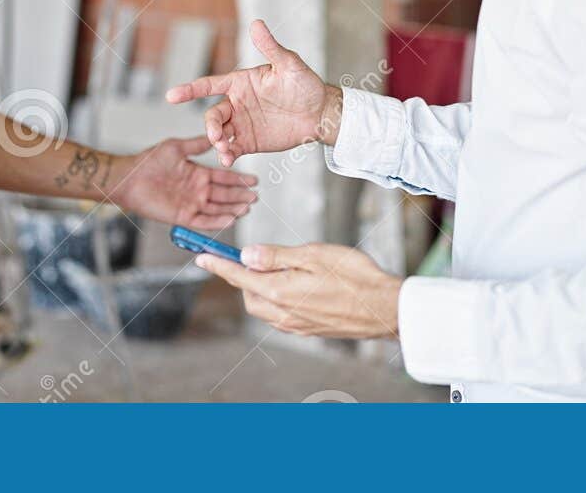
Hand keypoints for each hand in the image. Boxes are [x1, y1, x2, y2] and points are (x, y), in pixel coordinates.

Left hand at [109, 135, 258, 232]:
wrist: (129, 178)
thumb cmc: (148, 161)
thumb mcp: (176, 148)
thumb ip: (197, 145)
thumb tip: (215, 137)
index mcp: (197, 173)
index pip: (223, 177)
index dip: (239, 179)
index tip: (254, 180)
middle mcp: (197, 190)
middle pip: (224, 195)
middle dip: (240, 196)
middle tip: (256, 196)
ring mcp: (191, 204)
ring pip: (217, 209)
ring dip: (233, 209)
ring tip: (248, 208)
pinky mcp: (182, 216)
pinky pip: (203, 222)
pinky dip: (217, 222)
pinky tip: (231, 220)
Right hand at [165, 18, 339, 165]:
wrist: (319, 113)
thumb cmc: (305, 84)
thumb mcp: (288, 64)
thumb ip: (270, 47)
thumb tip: (257, 23)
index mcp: (240, 83)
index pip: (209, 85)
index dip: (189, 90)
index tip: (172, 96)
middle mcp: (237, 103)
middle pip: (213, 115)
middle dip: (210, 126)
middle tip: (217, 136)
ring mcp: (242, 124)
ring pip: (219, 134)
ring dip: (217, 142)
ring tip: (224, 150)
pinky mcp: (250, 142)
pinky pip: (232, 149)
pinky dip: (227, 156)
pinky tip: (228, 160)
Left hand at [195, 242, 401, 338]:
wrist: (384, 309)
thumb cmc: (355, 276)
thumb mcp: (313, 255)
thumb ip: (276, 256)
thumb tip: (246, 255)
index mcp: (280, 291)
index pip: (239, 277)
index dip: (218, 265)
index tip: (201, 257)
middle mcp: (283, 313)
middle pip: (249, 294)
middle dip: (242, 277)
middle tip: (248, 257)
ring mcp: (296, 325)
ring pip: (263, 307)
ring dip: (259, 289)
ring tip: (274, 269)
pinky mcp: (308, 330)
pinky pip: (280, 316)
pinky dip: (275, 301)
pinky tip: (291, 287)